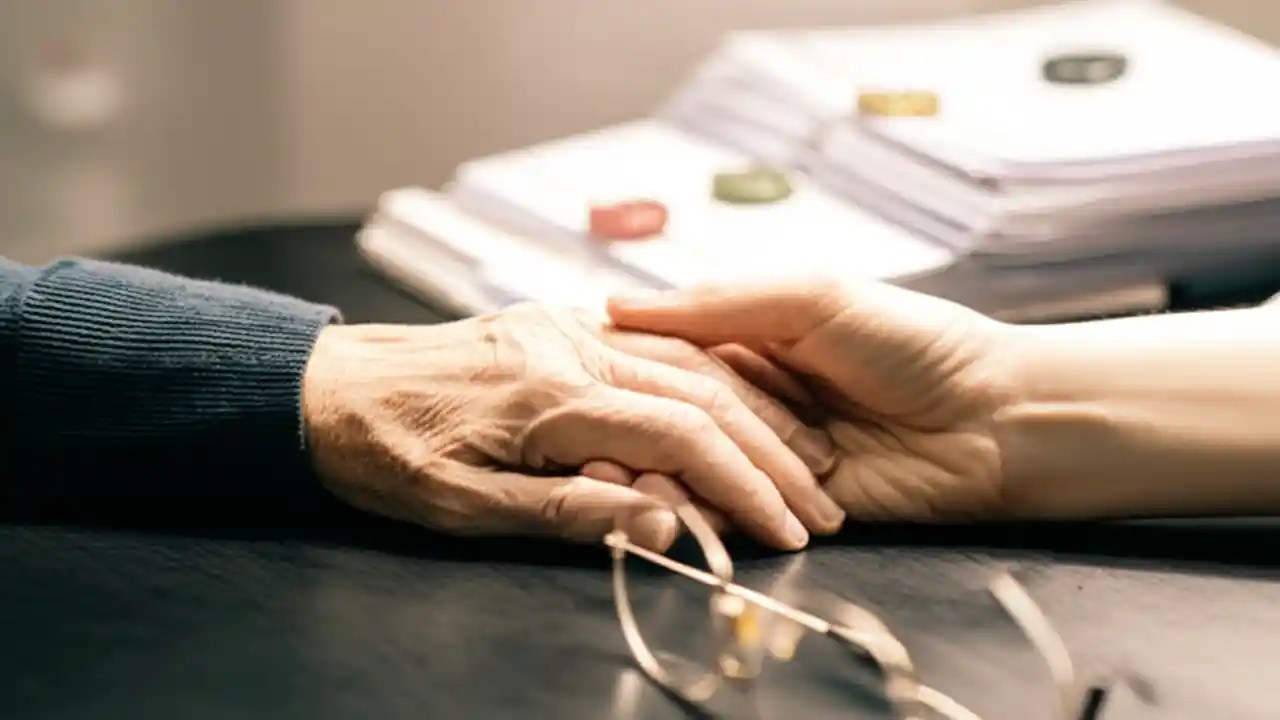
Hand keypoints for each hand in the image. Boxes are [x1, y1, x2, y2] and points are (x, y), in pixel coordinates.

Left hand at [300, 303, 842, 549]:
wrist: (327, 388)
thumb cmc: (386, 453)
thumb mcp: (466, 506)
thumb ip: (569, 510)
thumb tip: (665, 520)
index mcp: (550, 395)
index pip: (679, 434)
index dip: (742, 484)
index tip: (783, 527)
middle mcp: (570, 346)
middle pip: (702, 392)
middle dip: (768, 453)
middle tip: (814, 504)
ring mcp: (566, 327)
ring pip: (688, 362)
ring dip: (752, 412)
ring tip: (801, 459)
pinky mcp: (558, 325)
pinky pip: (655, 347)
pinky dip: (709, 379)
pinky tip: (740, 404)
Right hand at [608, 278, 1021, 520]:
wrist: (995, 423)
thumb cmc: (915, 344)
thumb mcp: (812, 297)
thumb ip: (718, 304)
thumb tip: (616, 306)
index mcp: (749, 337)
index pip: (663, 351)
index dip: (621, 365)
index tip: (576, 377)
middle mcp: (749, 396)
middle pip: (668, 415)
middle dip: (631, 427)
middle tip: (590, 441)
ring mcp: (766, 455)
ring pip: (689, 467)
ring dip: (655, 473)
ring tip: (614, 479)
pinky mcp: (785, 509)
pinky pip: (728, 512)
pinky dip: (697, 512)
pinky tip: (667, 510)